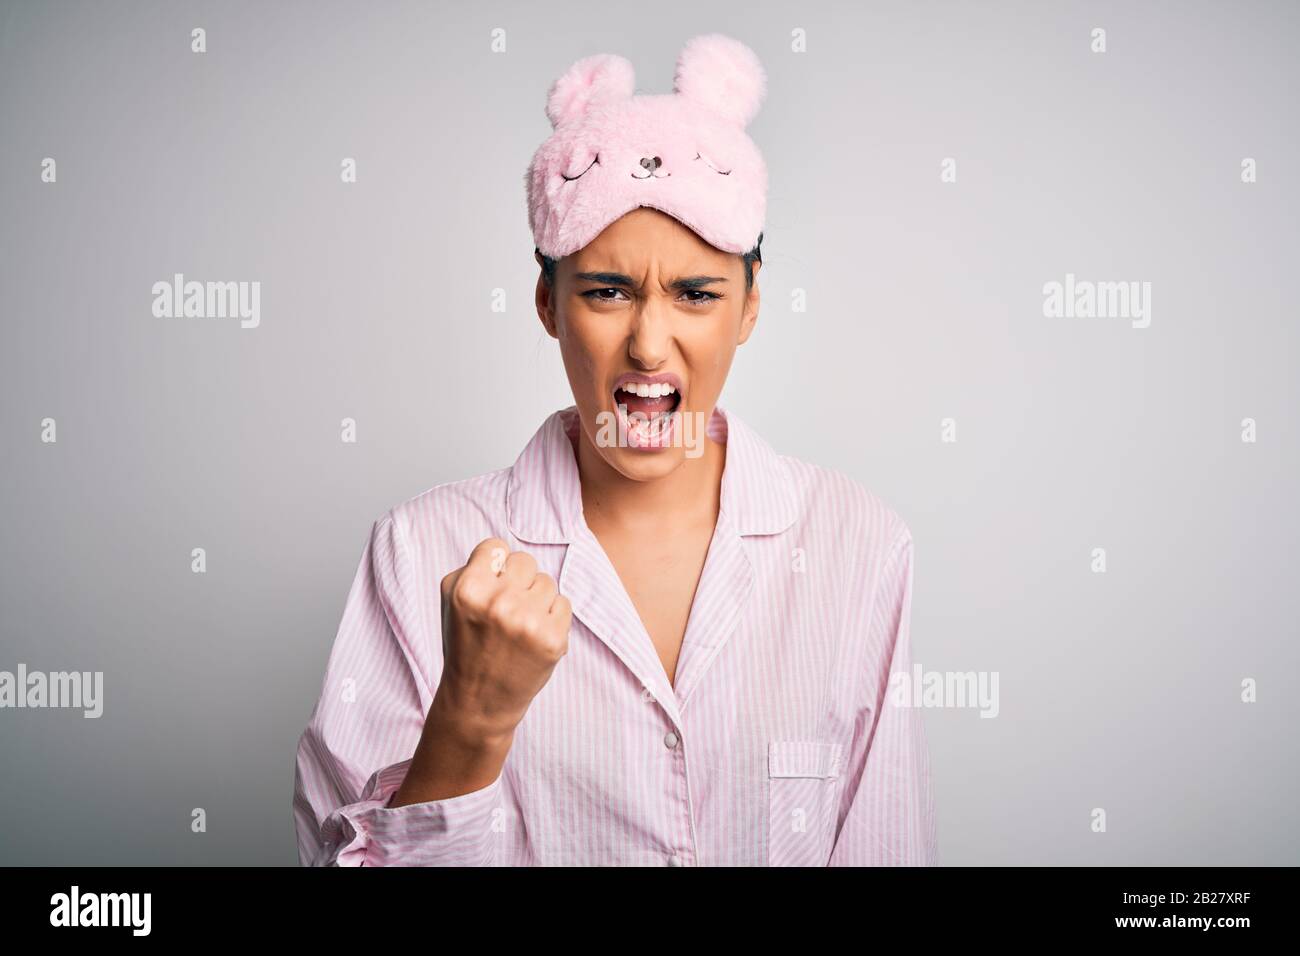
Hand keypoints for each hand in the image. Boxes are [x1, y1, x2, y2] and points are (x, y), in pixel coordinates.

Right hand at [391, 538, 570, 807]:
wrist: (479, 702)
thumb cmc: (466, 645)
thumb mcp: (452, 602)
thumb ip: (474, 567)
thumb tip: (504, 553)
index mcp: (468, 590)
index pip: (495, 547)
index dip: (494, 566)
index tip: (489, 588)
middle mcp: (499, 602)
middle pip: (525, 561)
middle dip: (517, 581)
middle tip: (505, 610)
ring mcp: (528, 620)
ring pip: (547, 581)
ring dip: (536, 599)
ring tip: (518, 627)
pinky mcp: (553, 638)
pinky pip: (564, 602)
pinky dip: (552, 617)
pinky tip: (533, 637)